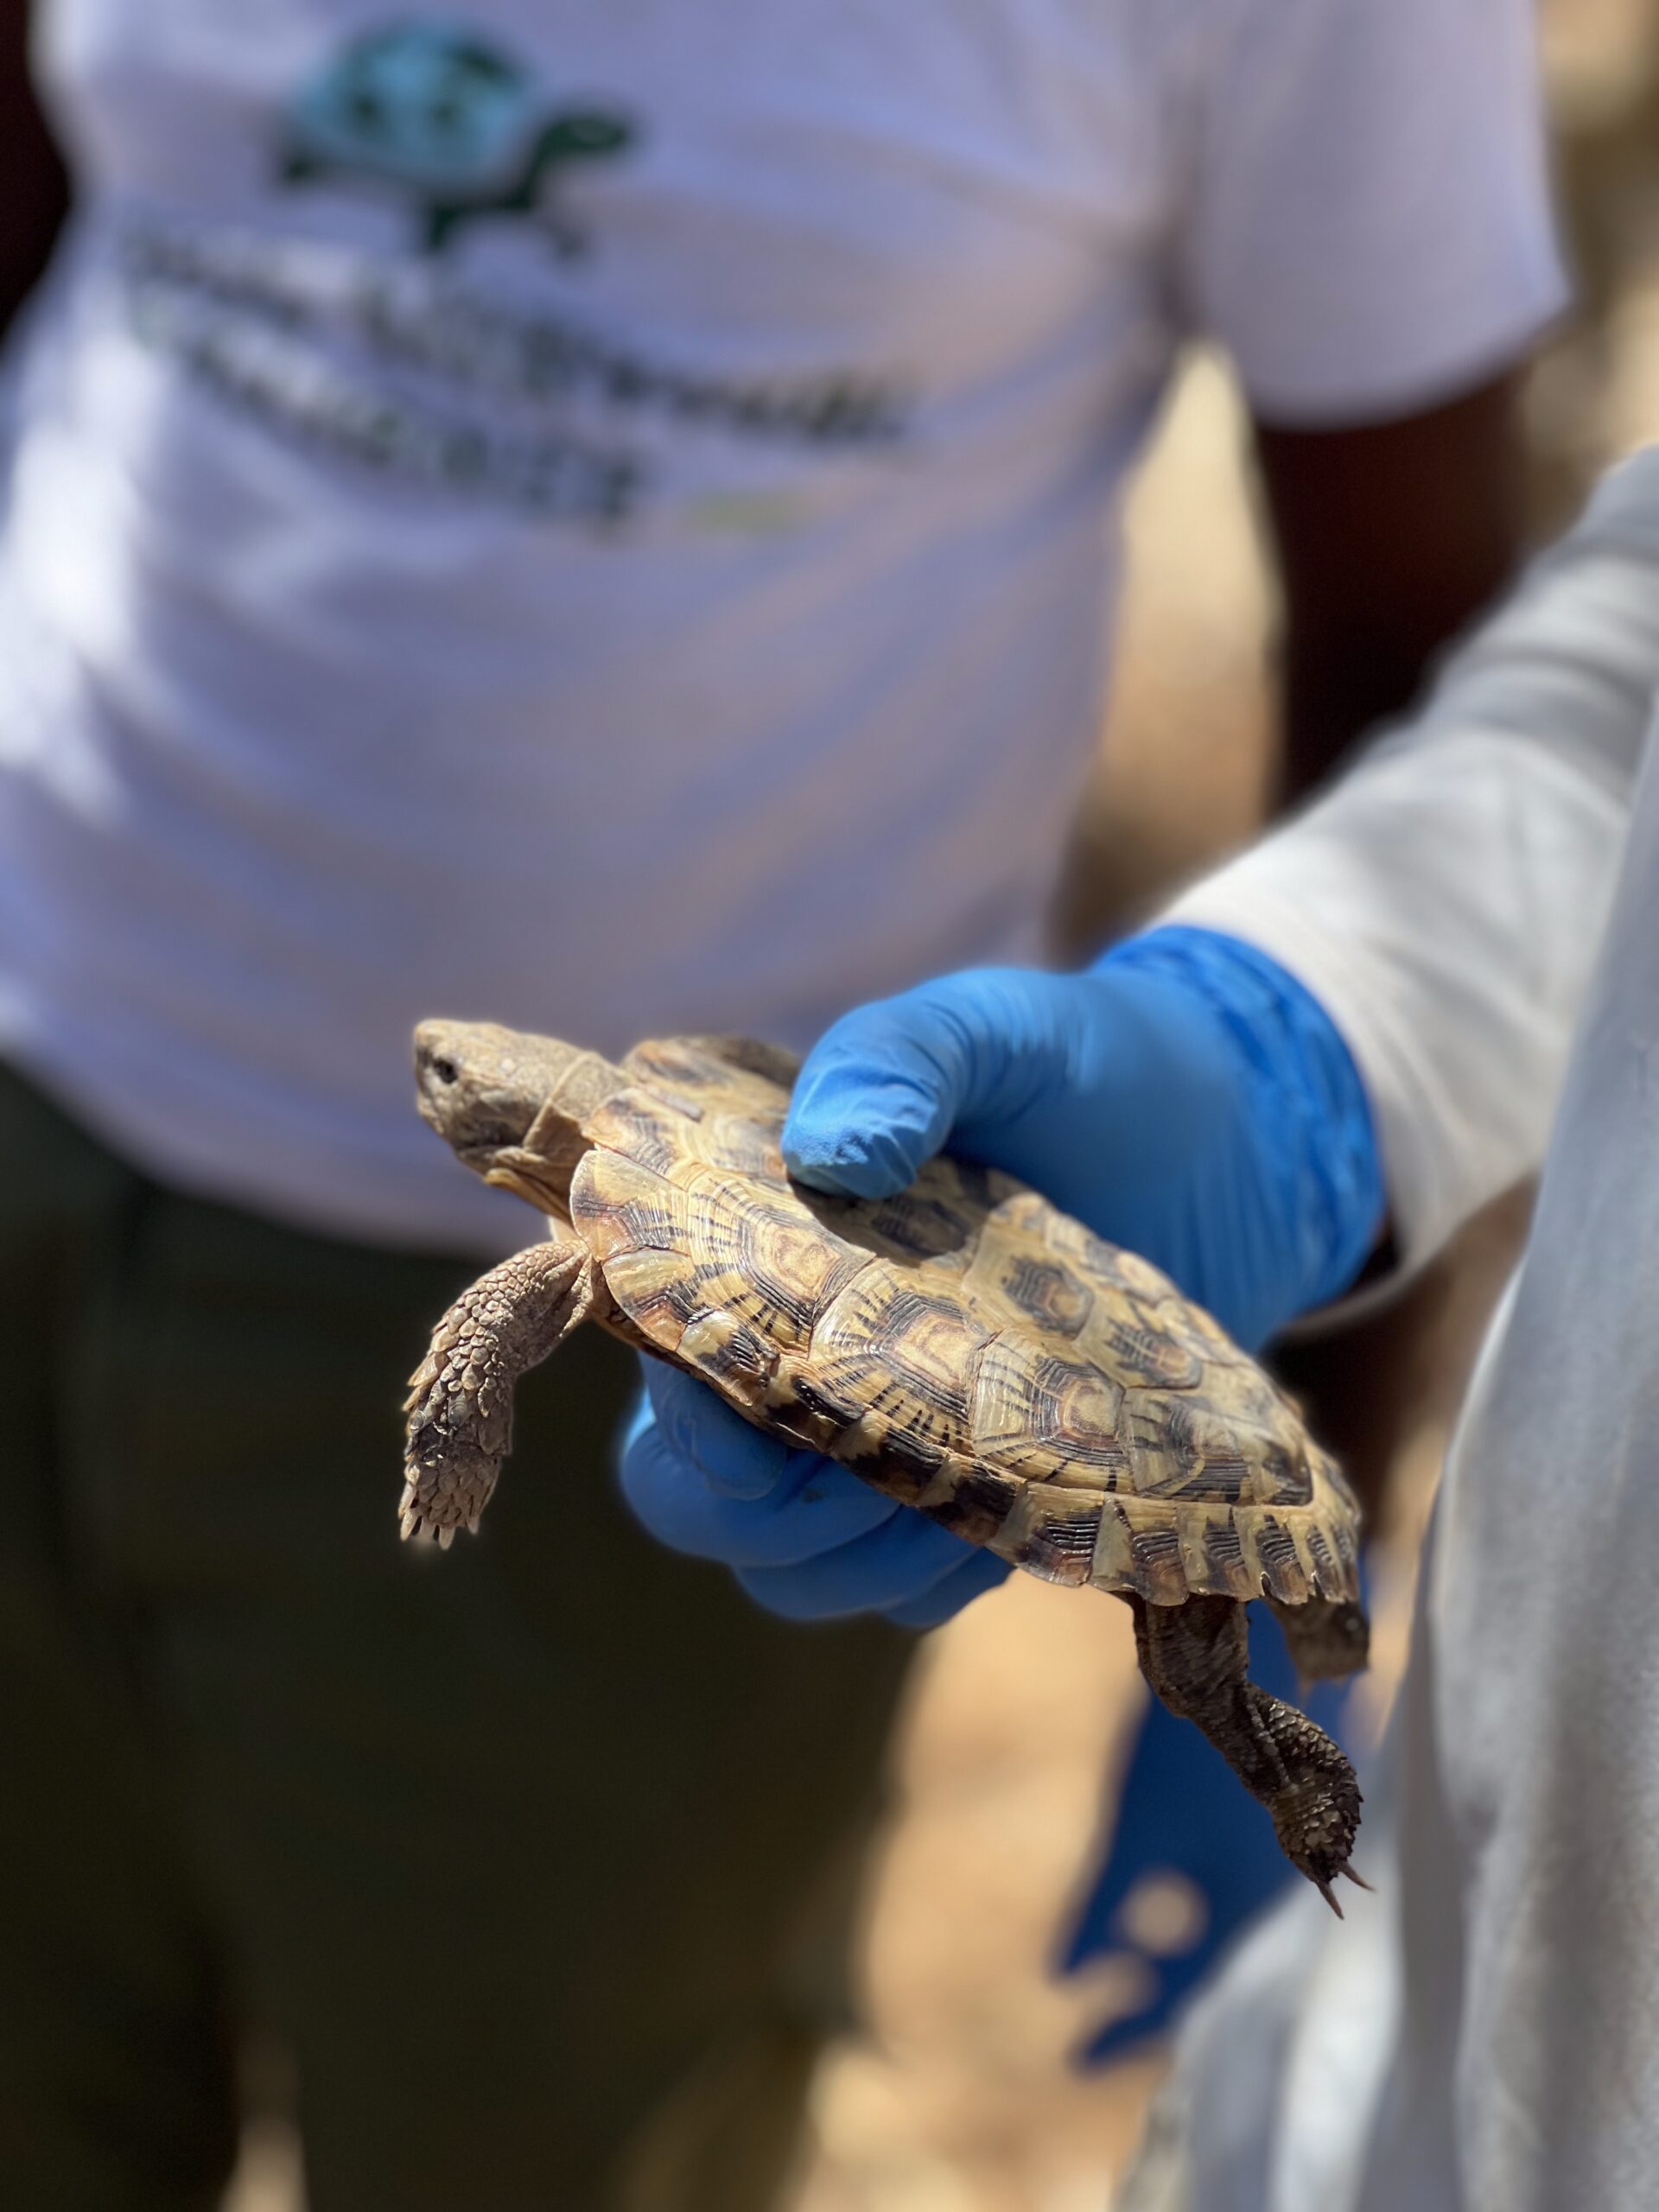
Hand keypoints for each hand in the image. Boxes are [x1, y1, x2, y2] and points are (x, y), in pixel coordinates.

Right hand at [618, 925, 1382, 1623]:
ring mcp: (870, 1437)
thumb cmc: (1079, 1069)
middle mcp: (785, 1353)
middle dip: (767, 1518)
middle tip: (880, 1473)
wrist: (1224, 1138)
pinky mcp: (963, 1493)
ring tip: (974, 1482)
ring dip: (866, 1557)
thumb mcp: (992, 1032)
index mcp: (747, 1237)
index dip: (680, 1418)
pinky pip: (908, 1587)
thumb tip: (833, 1151)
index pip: (658, 1355)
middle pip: (700, 1505)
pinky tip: (1024, 1505)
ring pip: (800, 1569)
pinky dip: (948, 1570)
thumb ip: (905, 1058)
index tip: (754, 1434)